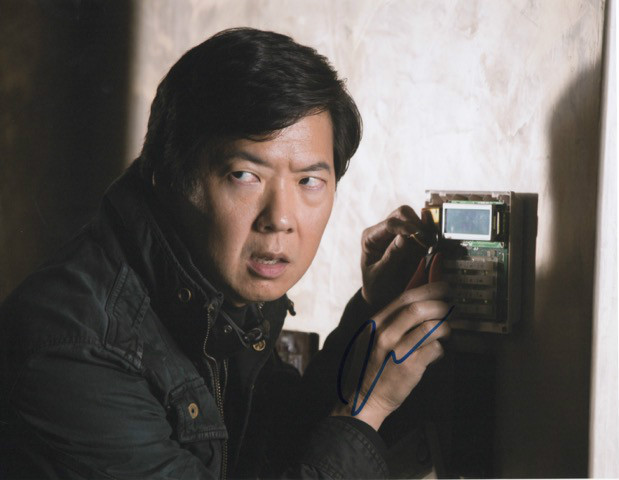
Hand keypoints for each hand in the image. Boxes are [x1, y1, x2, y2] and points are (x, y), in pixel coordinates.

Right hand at [332, 281, 450, 429]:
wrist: (363, 399)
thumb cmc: (371, 367)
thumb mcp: (371, 338)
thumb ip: (390, 321)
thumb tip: (419, 302)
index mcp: (375, 323)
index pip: (405, 298)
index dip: (428, 289)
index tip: (443, 287)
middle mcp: (384, 334)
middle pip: (418, 309)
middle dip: (440, 305)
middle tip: (450, 307)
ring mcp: (397, 350)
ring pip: (430, 328)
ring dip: (445, 327)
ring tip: (446, 332)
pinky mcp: (409, 367)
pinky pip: (435, 349)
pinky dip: (441, 349)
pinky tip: (437, 354)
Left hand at [361, 205, 433, 308]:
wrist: (382, 297)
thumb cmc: (376, 287)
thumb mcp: (379, 275)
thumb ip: (390, 257)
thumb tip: (403, 238)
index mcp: (371, 237)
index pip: (389, 224)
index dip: (404, 227)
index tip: (417, 234)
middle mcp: (384, 232)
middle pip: (402, 213)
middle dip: (415, 223)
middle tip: (425, 239)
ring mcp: (399, 234)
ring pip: (414, 218)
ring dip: (423, 228)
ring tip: (428, 244)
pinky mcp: (411, 241)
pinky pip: (423, 230)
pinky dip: (429, 234)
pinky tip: (431, 245)